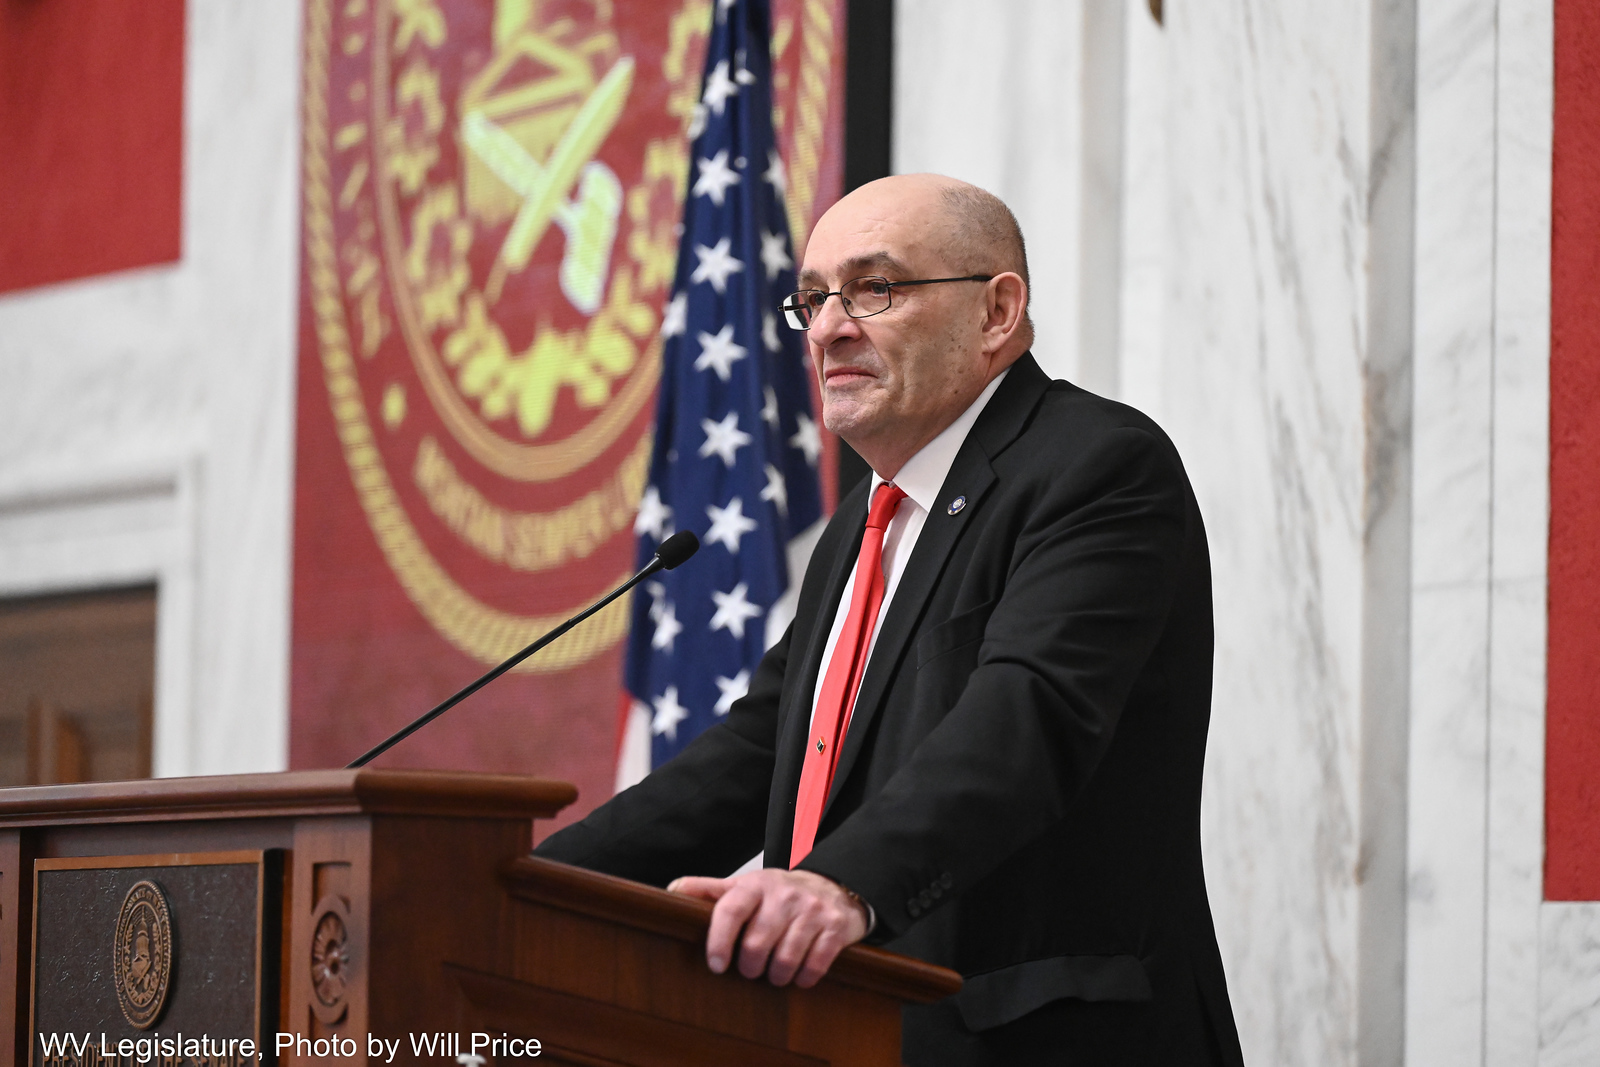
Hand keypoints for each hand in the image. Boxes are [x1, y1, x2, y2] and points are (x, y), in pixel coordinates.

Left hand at [668, 868, 868, 987]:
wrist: (833, 886)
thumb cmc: (778, 894)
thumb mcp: (744, 886)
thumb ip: (708, 889)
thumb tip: (671, 891)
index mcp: (756, 885)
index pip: (731, 909)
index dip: (719, 940)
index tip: (715, 965)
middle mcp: (784, 894)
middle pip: (757, 943)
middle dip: (750, 966)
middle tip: (749, 970)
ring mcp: (812, 910)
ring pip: (786, 958)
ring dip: (776, 976)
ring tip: (774, 974)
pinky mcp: (835, 927)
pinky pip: (816, 964)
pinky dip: (804, 978)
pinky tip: (799, 975)